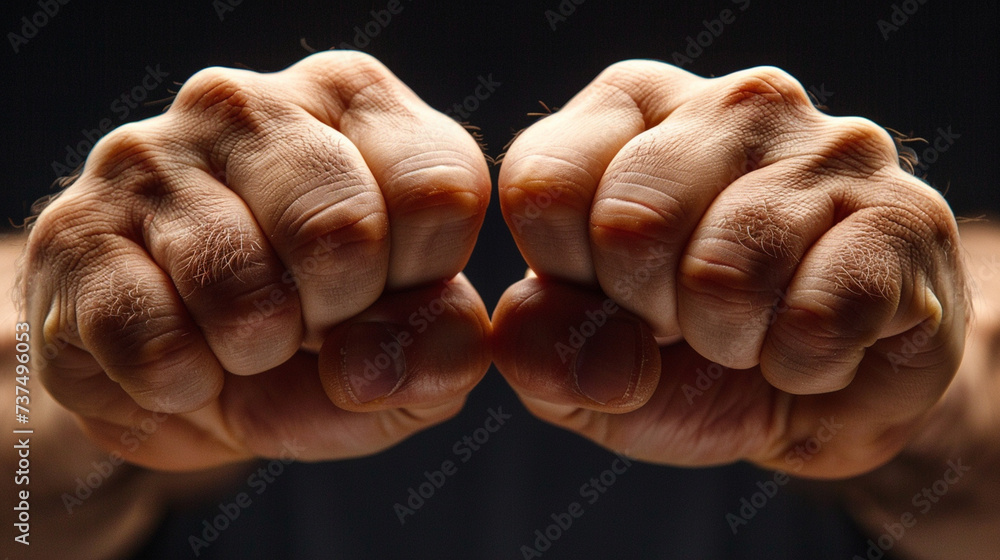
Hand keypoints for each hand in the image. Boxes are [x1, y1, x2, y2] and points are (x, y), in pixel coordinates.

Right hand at [21, 51, 491, 469]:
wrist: (181, 375)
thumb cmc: (315, 344)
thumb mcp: (403, 354)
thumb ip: (441, 352)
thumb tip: (396, 358)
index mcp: (353, 103)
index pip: (439, 190)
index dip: (422, 283)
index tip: (384, 294)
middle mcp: (251, 106)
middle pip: (343, 234)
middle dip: (338, 321)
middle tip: (307, 322)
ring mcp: (152, 157)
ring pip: (245, 295)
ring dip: (257, 357)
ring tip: (242, 337)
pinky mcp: (74, 230)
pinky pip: (158, 346)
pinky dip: (184, 387)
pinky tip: (182, 356)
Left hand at [492, 60, 966, 477]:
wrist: (820, 398)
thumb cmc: (689, 360)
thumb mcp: (587, 364)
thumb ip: (536, 349)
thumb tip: (552, 337)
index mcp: (634, 112)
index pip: (543, 182)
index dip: (567, 279)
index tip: (611, 297)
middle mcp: (732, 104)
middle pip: (629, 222)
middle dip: (647, 314)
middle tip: (688, 320)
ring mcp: (828, 148)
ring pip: (725, 271)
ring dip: (728, 343)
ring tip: (755, 329)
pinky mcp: (905, 216)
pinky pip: (817, 318)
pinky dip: (800, 367)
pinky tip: (816, 345)